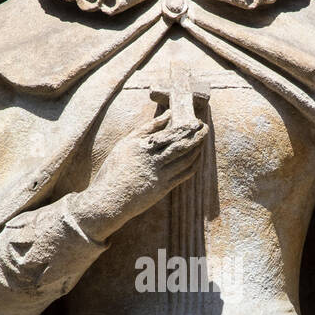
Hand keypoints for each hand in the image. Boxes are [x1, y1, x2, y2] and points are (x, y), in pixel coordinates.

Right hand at [73, 110, 207, 237]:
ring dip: (197, 149)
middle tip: (205, 127)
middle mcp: (153, 160)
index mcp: (143, 147)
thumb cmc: (115, 169)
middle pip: (181, 146)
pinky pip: (184, 174)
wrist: (110, 199)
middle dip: (196, 136)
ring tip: (203, 139)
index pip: (170, 134)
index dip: (185, 128)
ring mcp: (159, 175)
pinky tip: (197, 157)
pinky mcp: (163, 188)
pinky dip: (193, 165)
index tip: (196, 121)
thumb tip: (167, 115)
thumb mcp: (126, 143)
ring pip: (185, 160)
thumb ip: (147, 129)